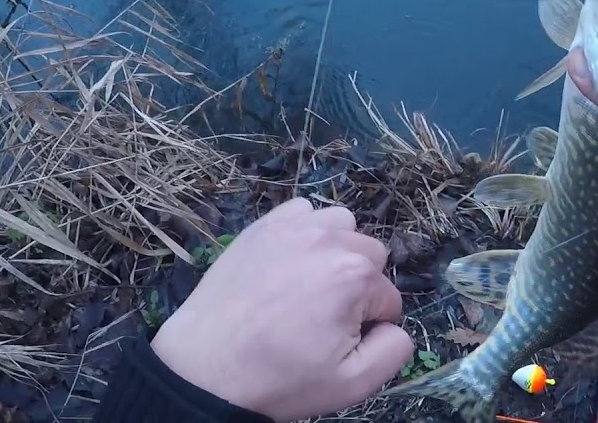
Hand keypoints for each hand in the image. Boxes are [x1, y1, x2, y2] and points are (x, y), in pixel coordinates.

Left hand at [150, 198, 412, 420]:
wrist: (203, 370)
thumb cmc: (278, 378)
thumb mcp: (350, 384)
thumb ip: (394, 350)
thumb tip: (394, 325)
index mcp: (356, 275)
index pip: (388, 298)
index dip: (367, 327)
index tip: (334, 342)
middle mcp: (330, 239)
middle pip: (372, 257)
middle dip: (356, 286)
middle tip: (320, 318)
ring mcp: (294, 226)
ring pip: (343, 227)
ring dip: (336, 252)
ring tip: (307, 286)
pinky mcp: (264, 223)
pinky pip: (305, 213)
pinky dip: (305, 233)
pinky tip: (287, 265)